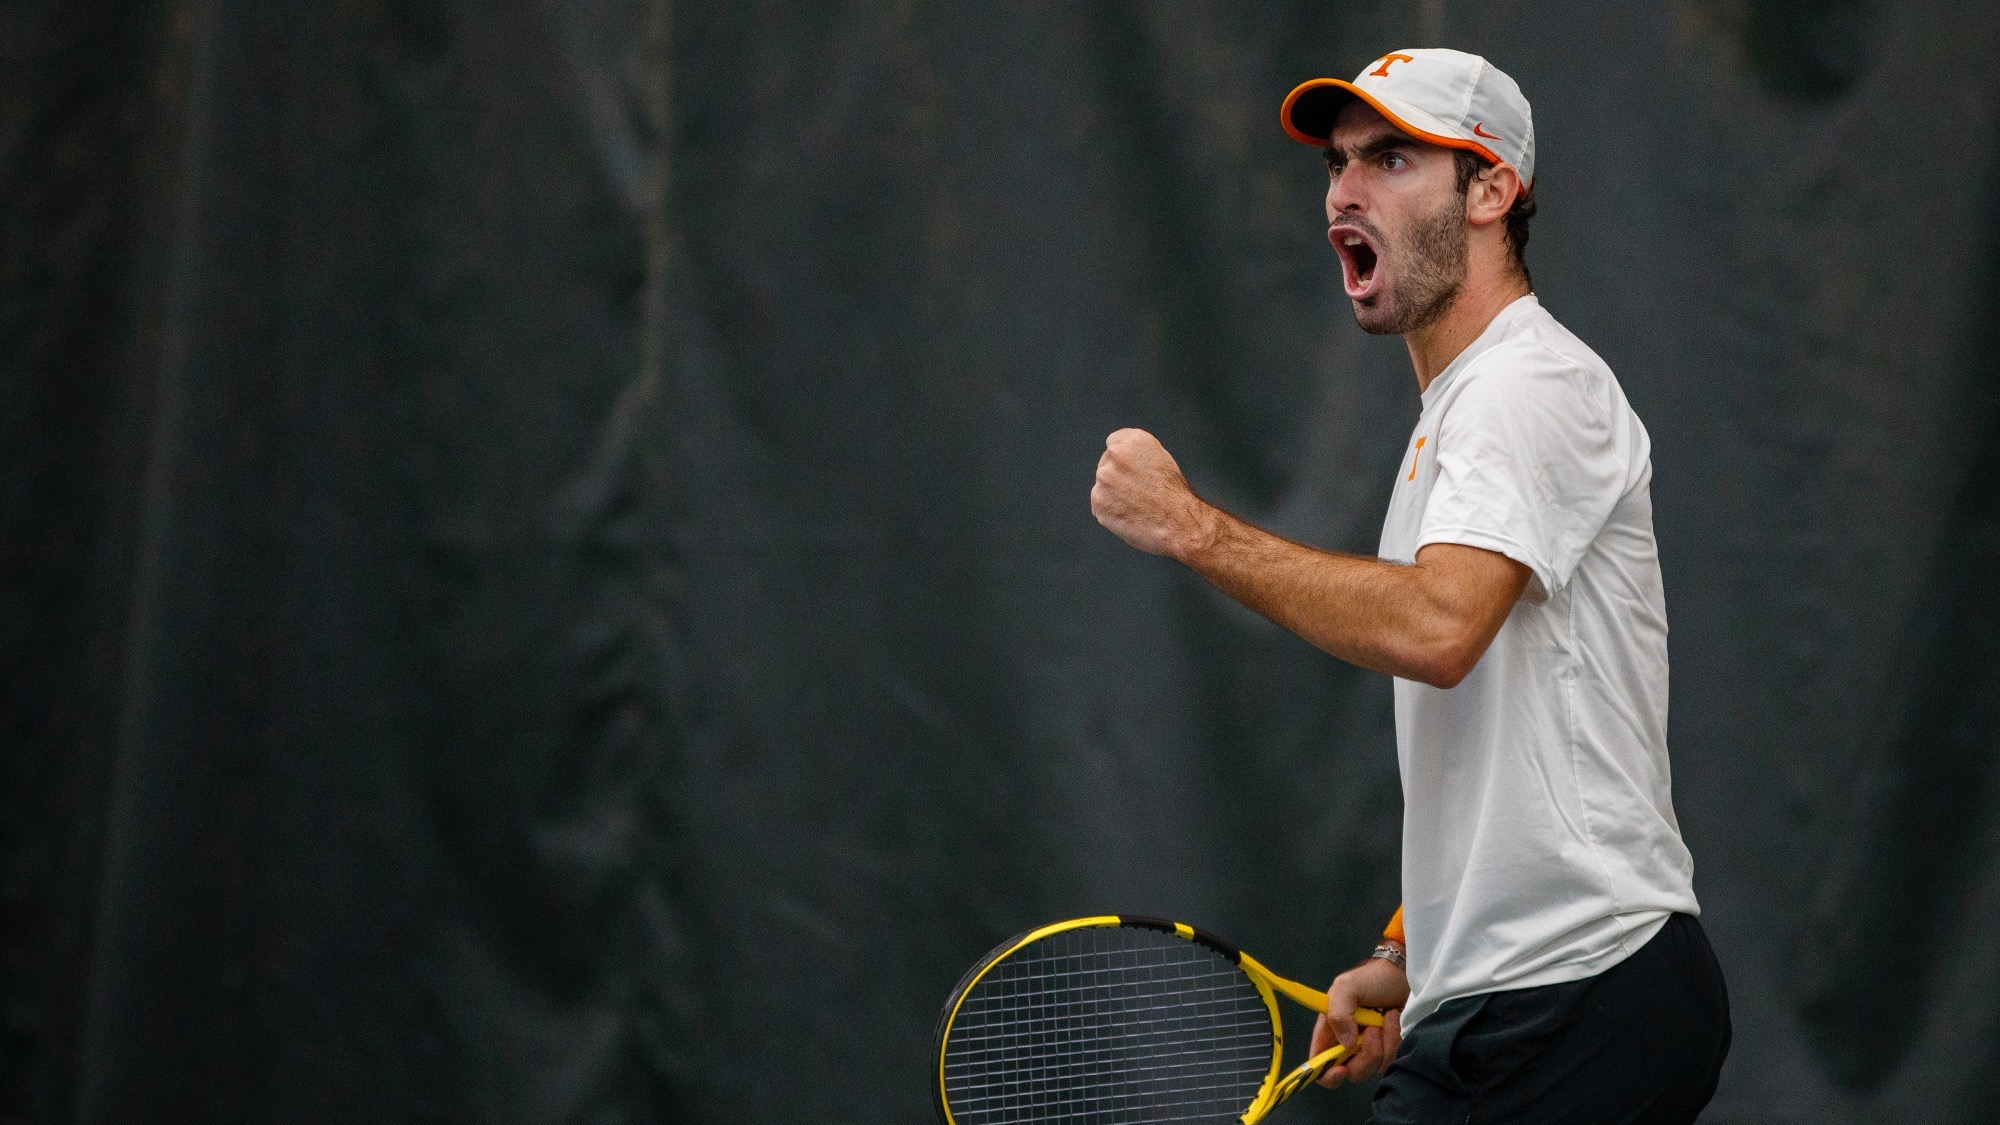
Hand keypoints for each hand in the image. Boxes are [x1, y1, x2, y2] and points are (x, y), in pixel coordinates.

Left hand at [1090, 429, 1213, 557]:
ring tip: (1135, 506)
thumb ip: (1139, 455)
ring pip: (1102, 486)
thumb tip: (1126, 462)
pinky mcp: (1098, 500)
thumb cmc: (1174, 496)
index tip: (1129, 471)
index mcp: (1134, 440)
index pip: (1115, 442)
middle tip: (1135, 493)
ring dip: (1112, 495)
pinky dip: (1110, 512)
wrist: (1178, 523)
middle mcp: (1116, 454)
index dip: (1123, 460)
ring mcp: (1104, 478)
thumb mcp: (1161, 460)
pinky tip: (1128, 515)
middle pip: (1106, 464)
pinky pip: (1099, 505)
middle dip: (1116, 478)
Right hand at [1310, 954, 1408, 1088]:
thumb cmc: (1370, 978)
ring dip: (1384, 1043)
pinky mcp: (1391, 1049)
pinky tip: (1395, 1020)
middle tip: (1373, 1031)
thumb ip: (1338, 1013)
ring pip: (1374, 1067)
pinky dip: (1395, 1040)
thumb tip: (1346, 1044)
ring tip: (1387, 1017)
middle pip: (1352, 1072)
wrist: (1402, 974)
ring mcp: (1371, 1049)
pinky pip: (1392, 1060)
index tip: (1341, 1069)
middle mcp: (1349, 1045)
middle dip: (1365, 1057)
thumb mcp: (1346, 987)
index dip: (1327, 1075)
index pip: (1320, 1065)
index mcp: (1331, 1032)